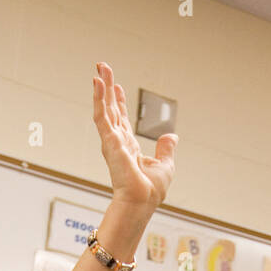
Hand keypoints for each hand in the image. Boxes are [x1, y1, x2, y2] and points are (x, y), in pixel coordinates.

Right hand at [93, 62, 176, 210]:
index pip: (121, 119)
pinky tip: (98, 83)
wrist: (142, 202)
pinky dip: (99, 99)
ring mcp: (111, 140)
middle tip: (102, 68)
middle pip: (110, 109)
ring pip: (104, 108)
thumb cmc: (150, 191)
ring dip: (101, 88)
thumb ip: (166, 149)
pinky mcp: (109, 141)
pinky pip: (102, 116)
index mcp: (128, 147)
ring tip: (99, 68)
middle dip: (106, 88)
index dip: (118, 102)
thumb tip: (172, 136)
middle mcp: (117, 142)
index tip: (116, 87)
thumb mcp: (165, 164)